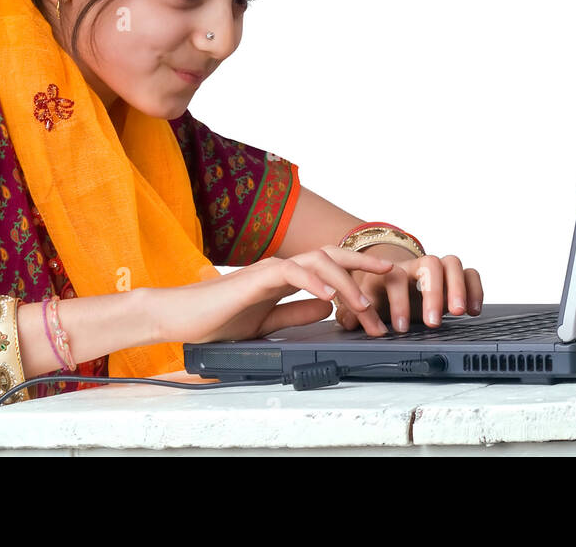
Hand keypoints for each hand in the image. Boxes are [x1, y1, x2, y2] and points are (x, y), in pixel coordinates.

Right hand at [156, 246, 396, 343]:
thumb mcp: (268, 322)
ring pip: (318, 261)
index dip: (359, 270)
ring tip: (363, 304)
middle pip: (333, 254)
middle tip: (392, 274)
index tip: (385, 283)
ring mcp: (271, 269)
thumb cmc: (219, 320)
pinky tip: (329, 297)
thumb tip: (328, 311)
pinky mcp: (256, 277)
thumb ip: (296, 313)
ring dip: (344, 281)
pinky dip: (313, 281)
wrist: (182, 319)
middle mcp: (284, 267)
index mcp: (289, 278)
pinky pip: (292, 272)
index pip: (331, 267)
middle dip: (364, 262)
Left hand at [335, 246, 483, 332]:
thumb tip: (348, 322)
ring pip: (451, 263)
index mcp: (389, 272)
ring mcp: (437, 269)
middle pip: (429, 264)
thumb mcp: (363, 302)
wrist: (390, 278)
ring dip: (457, 287)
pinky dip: (474, 288)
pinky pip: (470, 273)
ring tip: (458, 313)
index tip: (401, 327)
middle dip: (433, 293)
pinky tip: (474, 310)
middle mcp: (415, 267)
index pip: (395, 278)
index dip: (398, 302)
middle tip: (433, 322)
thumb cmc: (377, 295)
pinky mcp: (454, 276)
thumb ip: (354, 312)